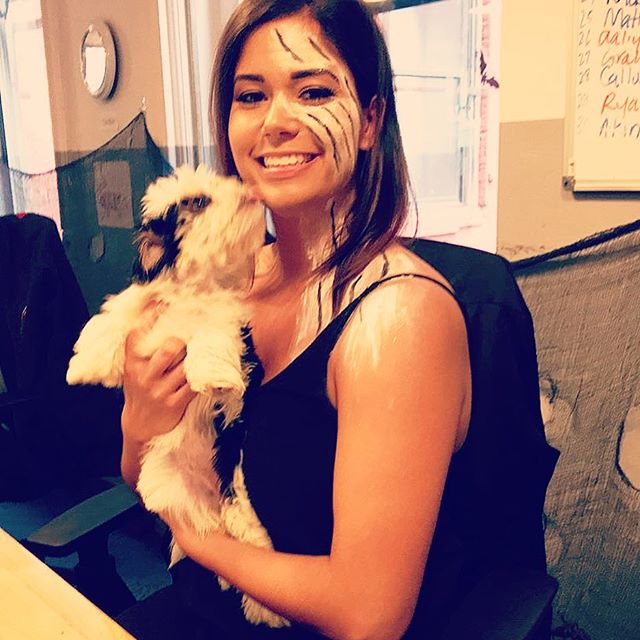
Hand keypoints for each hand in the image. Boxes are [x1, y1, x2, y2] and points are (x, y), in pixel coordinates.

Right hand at [121, 305, 196, 443]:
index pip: (137, 336)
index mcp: (133, 364)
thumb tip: (155, 319)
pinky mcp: (175, 403)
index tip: (160, 304)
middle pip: (170, 348)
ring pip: (186, 365)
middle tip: (189, 338)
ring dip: (196, 357)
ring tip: (203, 349)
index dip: (149, 317)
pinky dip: (202, 375)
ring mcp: (161, 390)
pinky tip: (207, 369)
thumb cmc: (139, 392)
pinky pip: (194, 384)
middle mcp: (145, 376)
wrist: (140, 427)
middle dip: (182, 341)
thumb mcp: (133, 371)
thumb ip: (140, 350)